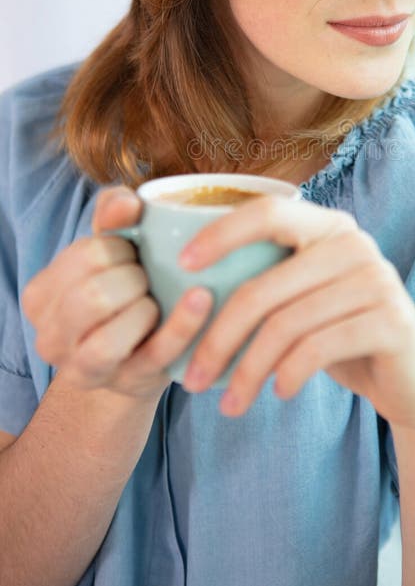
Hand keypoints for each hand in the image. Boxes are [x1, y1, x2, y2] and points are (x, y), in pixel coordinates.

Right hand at [22, 186, 213, 401]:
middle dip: (131, 279)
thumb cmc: (121, 290)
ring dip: (144, 309)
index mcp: (41, 296)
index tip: (130, 253)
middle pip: (93, 298)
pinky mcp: (131, 382)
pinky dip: (183, 323)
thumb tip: (128, 203)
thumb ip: (112, 214)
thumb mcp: (111, 249)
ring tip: (156, 299)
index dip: (119, 247)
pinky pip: (158, 353)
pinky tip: (202, 299)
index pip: (85, 256)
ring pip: (110, 339)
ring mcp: (86, 369)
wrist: (134, 357)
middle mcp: (51, 338)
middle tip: (146, 277)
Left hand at [178, 194, 414, 424]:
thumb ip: (269, 284)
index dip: (221, 234)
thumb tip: (187, 296)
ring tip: (230, 404)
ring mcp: (376, 279)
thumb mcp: (306, 304)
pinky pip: (316, 348)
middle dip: (219, 338)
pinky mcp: (390, 320)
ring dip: (247, 371)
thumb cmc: (345, 340)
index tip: (182, 265)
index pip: (268, 212)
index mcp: (329, 227)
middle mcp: (354, 244)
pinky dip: (287, 376)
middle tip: (192, 380)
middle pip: (264, 286)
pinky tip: (278, 393)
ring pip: (285, 325)